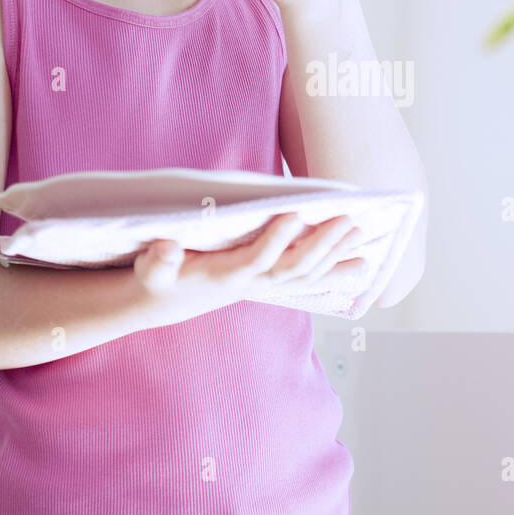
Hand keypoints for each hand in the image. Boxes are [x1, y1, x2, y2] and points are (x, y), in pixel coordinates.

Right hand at [133, 212, 364, 325]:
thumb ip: (157, 261)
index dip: (275, 240)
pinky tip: (362, 265)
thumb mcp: (150, 271)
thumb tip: (166, 246)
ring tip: (363, 236)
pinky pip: (308, 280)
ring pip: (306, 274)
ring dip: (336, 257)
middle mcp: (250, 283)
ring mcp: (264, 285)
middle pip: (293, 268)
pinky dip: (335, 273)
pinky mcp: (271, 283)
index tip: (294, 213)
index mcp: (223, 276)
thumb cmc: (160, 279)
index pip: (255, 260)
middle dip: (322, 245)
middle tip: (348, 220)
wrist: (169, 301)